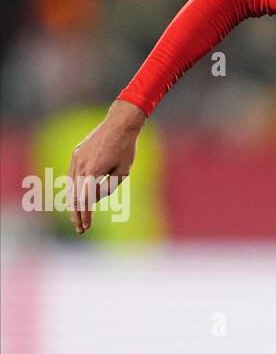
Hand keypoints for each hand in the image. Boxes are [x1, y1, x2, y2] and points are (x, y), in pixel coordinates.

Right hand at [68, 100, 144, 232]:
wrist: (119, 124)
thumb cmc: (125, 149)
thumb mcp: (123, 172)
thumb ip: (108, 187)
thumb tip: (94, 198)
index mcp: (93, 171)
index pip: (85, 200)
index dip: (85, 215)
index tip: (87, 227)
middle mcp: (81, 165)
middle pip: (75, 195)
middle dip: (77, 214)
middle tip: (81, 229)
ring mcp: (76, 158)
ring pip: (71, 186)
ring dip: (73, 203)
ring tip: (77, 217)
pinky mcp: (76, 153)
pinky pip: (72, 175)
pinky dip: (73, 188)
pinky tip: (76, 198)